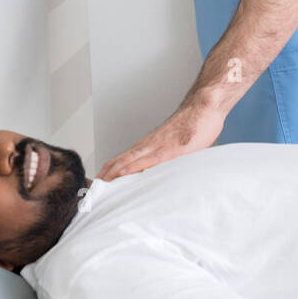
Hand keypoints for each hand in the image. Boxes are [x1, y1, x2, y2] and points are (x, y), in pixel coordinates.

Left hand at [96, 98, 226, 181]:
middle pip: (120, 162)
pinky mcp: (172, 149)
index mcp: (149, 145)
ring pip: (129, 161)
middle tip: (93, 192)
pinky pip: (148, 160)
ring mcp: (159, 146)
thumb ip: (167, 158)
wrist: (204, 107)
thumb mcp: (177, 145)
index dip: (109, 172)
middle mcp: (149, 145)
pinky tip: (123, 175)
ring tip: (101, 188)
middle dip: (106, 177)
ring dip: (113, 174)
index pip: (123, 160)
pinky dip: (132, 168)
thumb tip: (161, 173)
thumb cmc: (193, 124)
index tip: (99, 186)